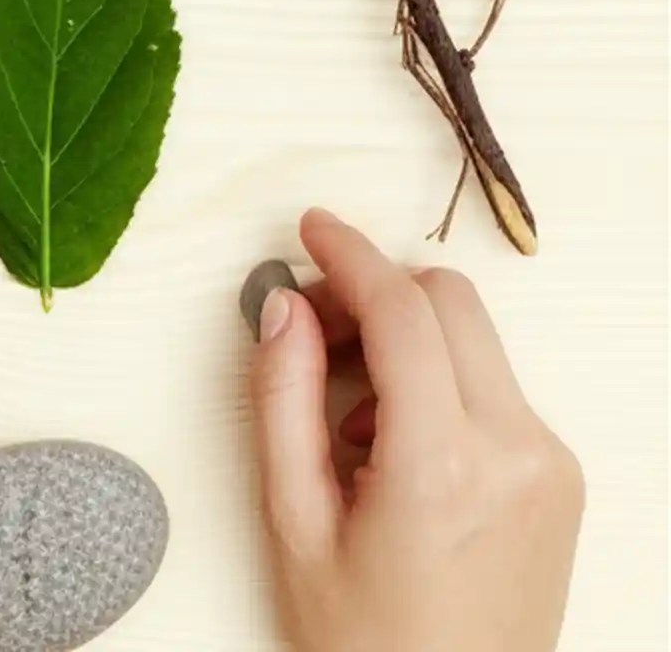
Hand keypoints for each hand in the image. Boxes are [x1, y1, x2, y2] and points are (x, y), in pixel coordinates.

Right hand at [249, 209, 583, 651]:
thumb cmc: (362, 639)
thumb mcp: (293, 522)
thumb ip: (281, 401)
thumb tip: (284, 310)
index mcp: (442, 464)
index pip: (402, 313)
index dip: (349, 256)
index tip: (312, 230)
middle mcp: (517, 450)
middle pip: (450, 303)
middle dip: (376, 292)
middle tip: (313, 328)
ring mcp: (548, 461)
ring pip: (474, 341)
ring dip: (406, 344)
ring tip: (349, 420)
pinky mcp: (559, 475)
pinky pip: (495, 388)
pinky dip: (439, 386)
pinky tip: (394, 449)